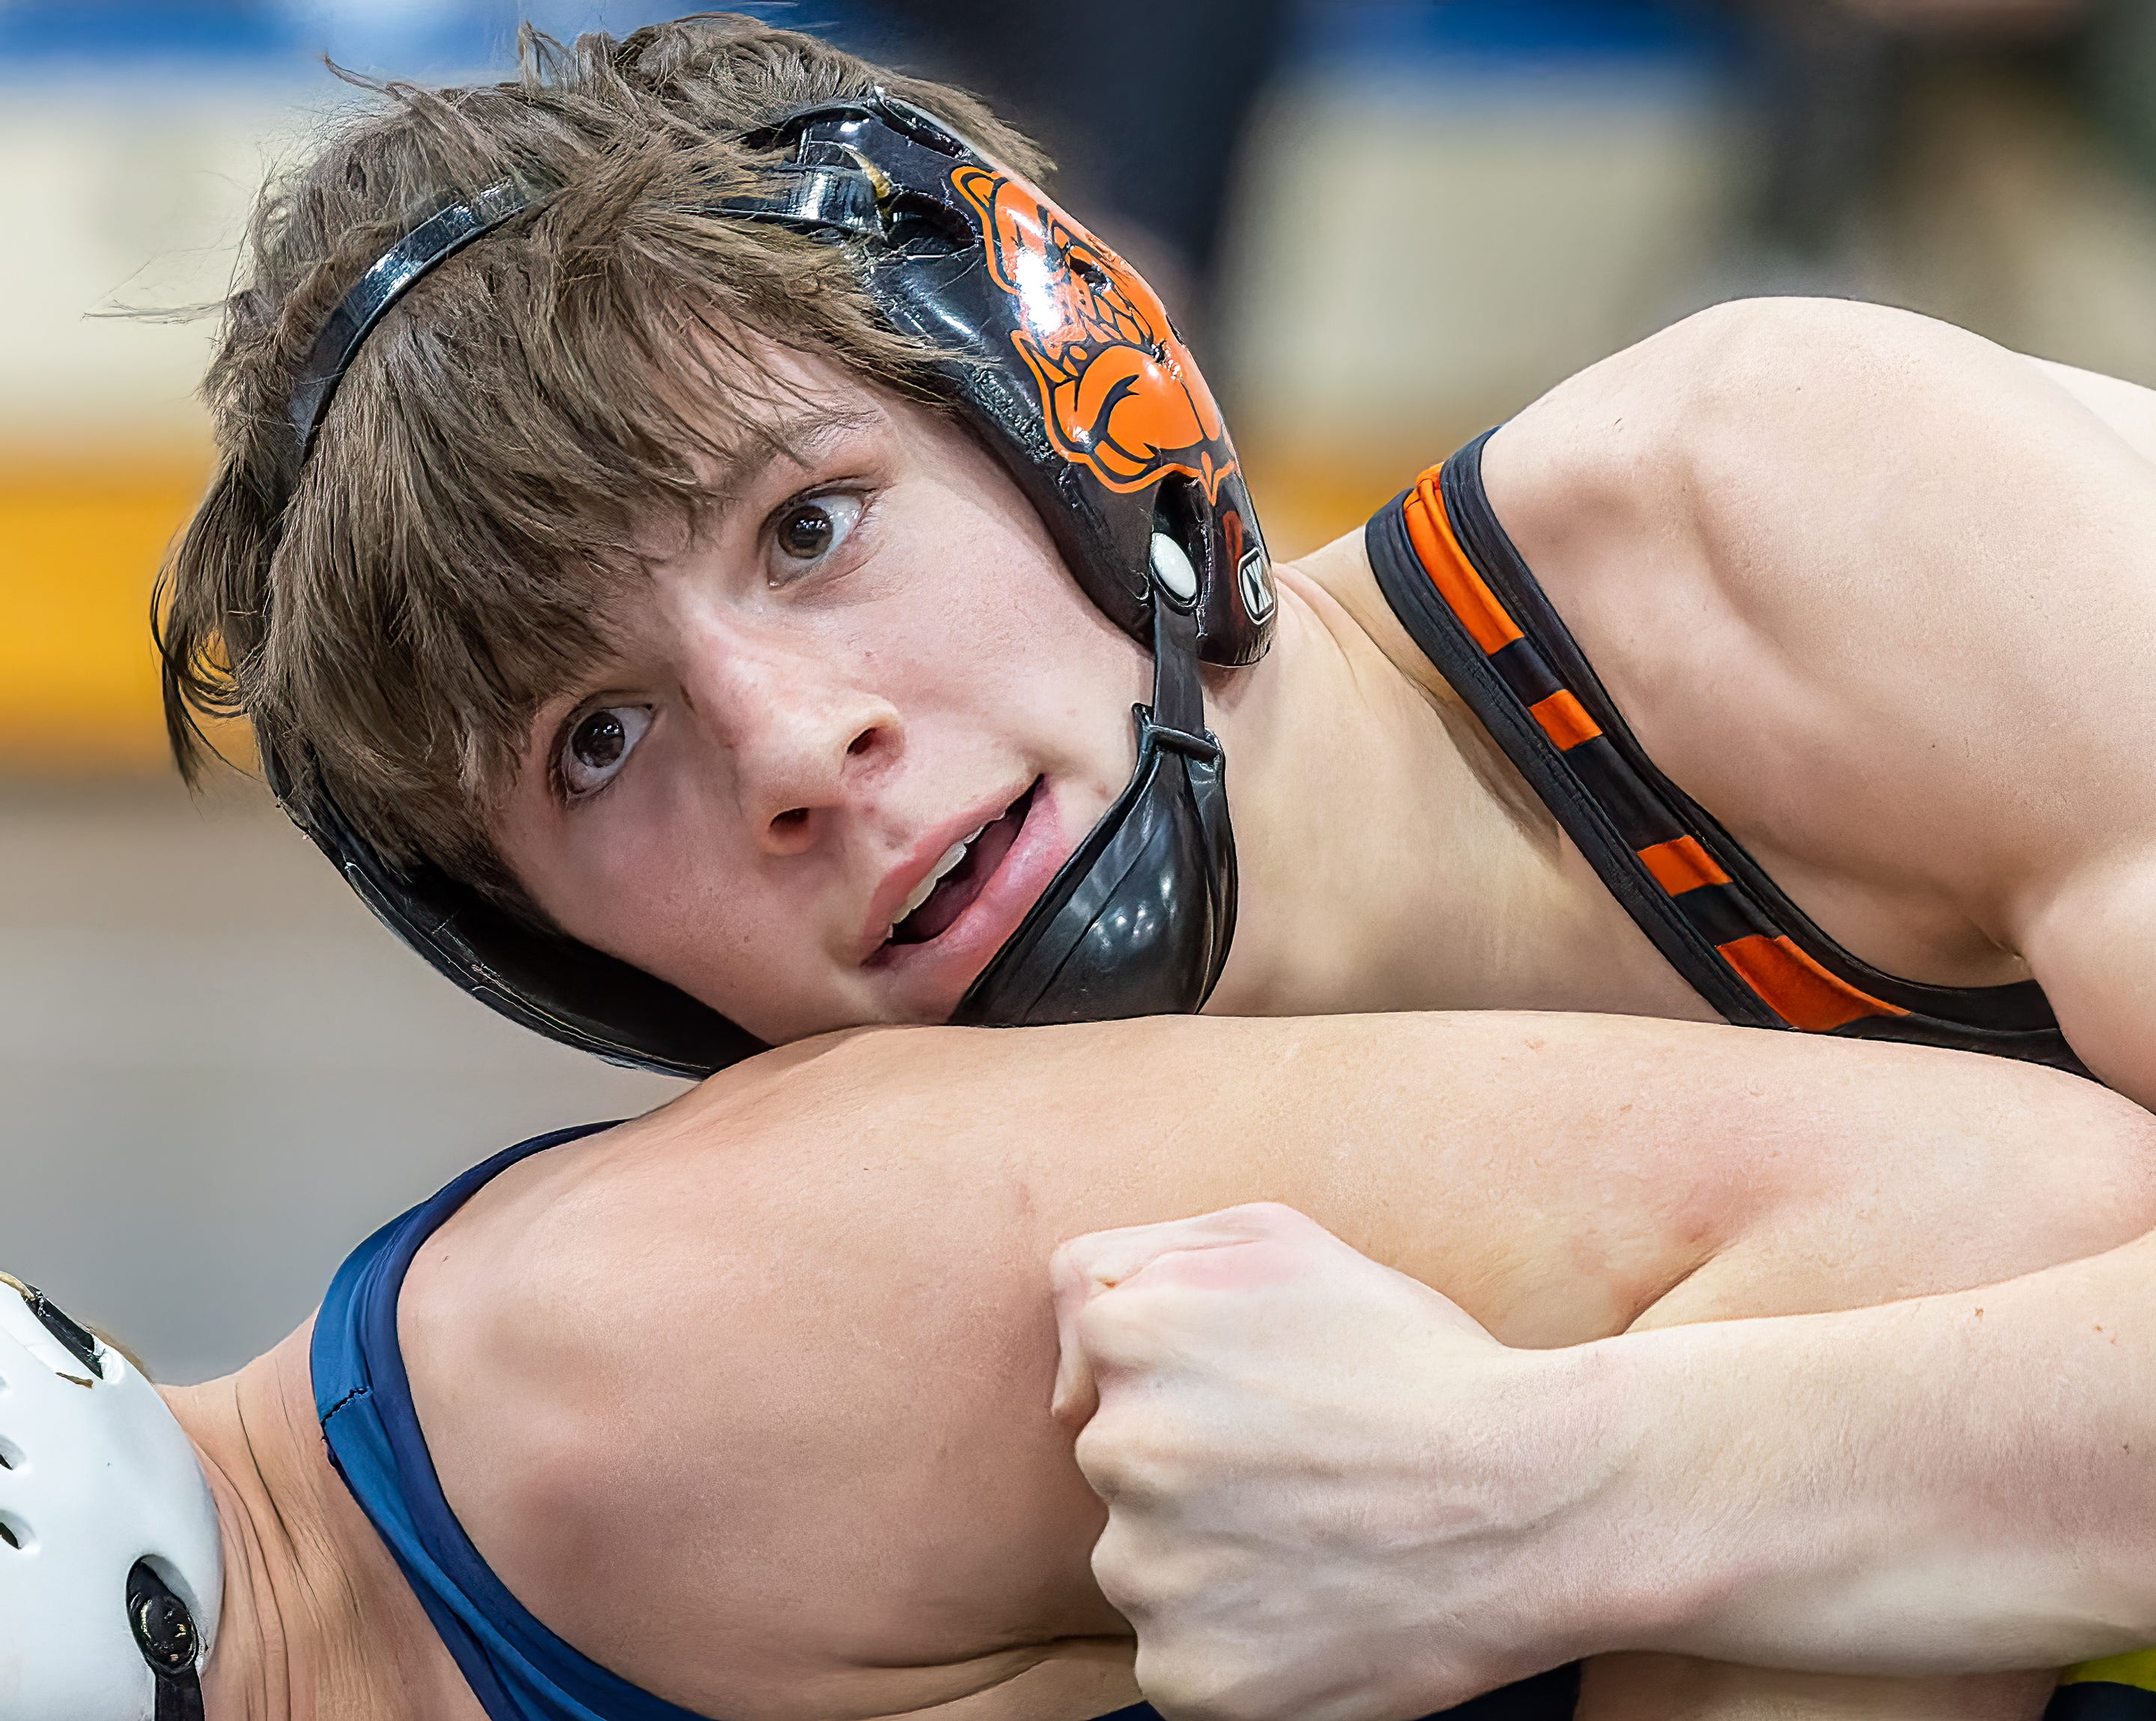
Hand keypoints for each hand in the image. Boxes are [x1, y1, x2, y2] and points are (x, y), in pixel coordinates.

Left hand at [1052, 1203, 1631, 1720]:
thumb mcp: (1276, 1239)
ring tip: (1318, 1537)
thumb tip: (1070, 1370)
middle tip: (1302, 1470)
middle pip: (1116, 1463)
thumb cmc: (1412, 1360)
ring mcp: (1150, 1574)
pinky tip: (1315, 1605)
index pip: (1093, 1357)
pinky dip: (1235, 1644)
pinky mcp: (1189, 1678)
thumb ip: (1139, 1261)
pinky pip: (1176, 1659)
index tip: (1258, 1394)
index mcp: (1135, 1333)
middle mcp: (1121, 1450)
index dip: (1182, 1371)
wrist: (1539, 1496)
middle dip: (1189, 1465)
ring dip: (1206, 1558)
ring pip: (1142, 1564)